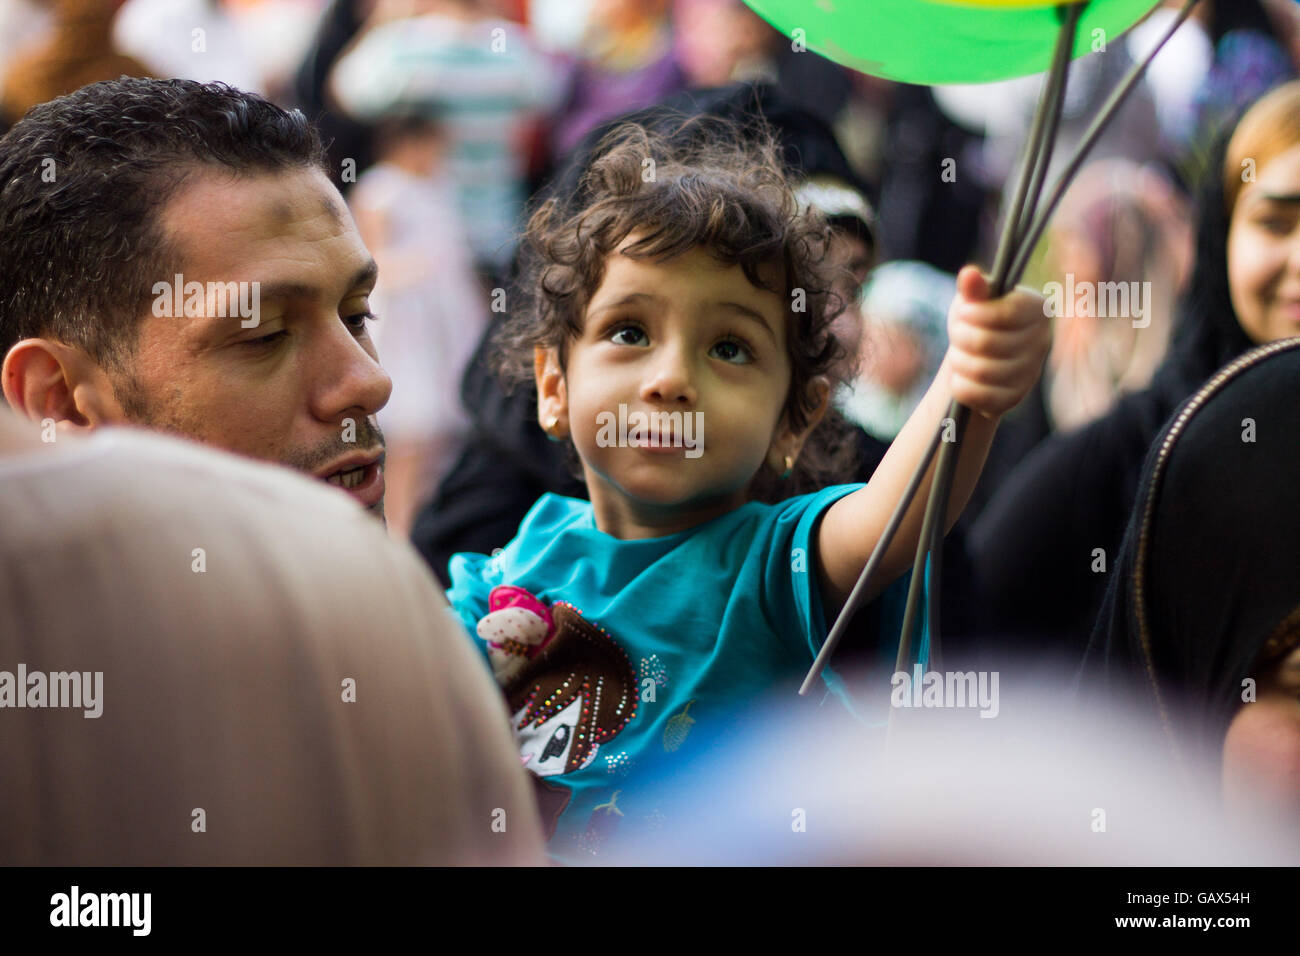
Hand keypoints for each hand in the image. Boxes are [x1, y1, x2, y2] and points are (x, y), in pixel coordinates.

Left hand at [944, 265, 1050, 418]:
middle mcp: (1041, 342)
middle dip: (960, 337)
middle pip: (987, 343)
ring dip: (958, 361)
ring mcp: (1030, 373)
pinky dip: (960, 385)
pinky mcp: (1015, 398)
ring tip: (959, 354)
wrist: (977, 357)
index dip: (975, 314)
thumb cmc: (978, 320)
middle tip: (957, 334)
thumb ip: (974, 288)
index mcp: (1038, 310)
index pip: (1005, 314)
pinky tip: (961, 376)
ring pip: (980, 371)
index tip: (963, 312)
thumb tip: (969, 275)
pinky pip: (978, 395)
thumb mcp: (974, 300)